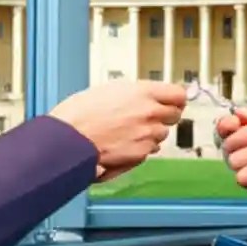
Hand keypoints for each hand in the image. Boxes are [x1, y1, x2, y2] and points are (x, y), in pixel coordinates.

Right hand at [49, 80, 185, 180]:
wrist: (68, 141)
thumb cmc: (80, 114)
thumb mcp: (110, 90)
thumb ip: (135, 94)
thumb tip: (145, 97)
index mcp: (143, 93)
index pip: (178, 94)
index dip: (176, 98)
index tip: (174, 100)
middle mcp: (150, 114)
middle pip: (175, 115)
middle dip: (165, 115)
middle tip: (151, 115)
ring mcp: (147, 136)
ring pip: (161, 134)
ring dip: (151, 132)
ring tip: (129, 131)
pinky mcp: (141, 155)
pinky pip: (150, 149)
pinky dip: (142, 147)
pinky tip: (123, 143)